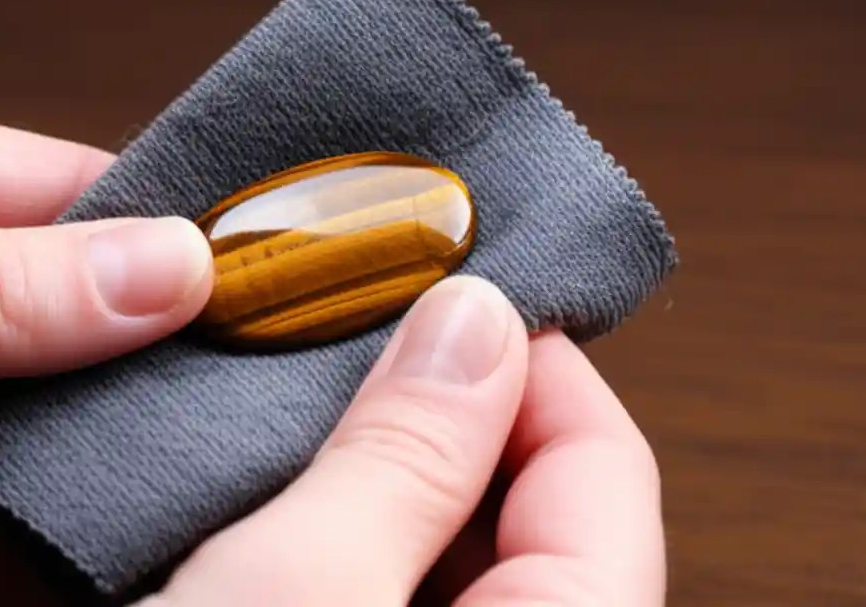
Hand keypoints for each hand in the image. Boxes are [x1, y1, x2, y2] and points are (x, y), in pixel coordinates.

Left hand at [0, 90, 213, 604]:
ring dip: (72, 457)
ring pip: (1, 415)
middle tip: (231, 395)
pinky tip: (73, 558)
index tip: (246, 278)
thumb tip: (158, 264)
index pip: (29, 181)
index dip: (142, 228)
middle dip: (119, 356)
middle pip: (29, 302)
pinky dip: (10, 540)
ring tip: (173, 481)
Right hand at [142, 277, 665, 605]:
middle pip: (529, 498)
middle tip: (343, 335)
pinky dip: (334, 519)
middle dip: (439, 406)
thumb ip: (403, 453)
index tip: (435, 289)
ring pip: (444, 535)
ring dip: (373, 461)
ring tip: (290, 398)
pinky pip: (380, 575)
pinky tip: (260, 481)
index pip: (604, 469)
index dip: (528, 359)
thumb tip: (475, 316)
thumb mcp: (300, 587)